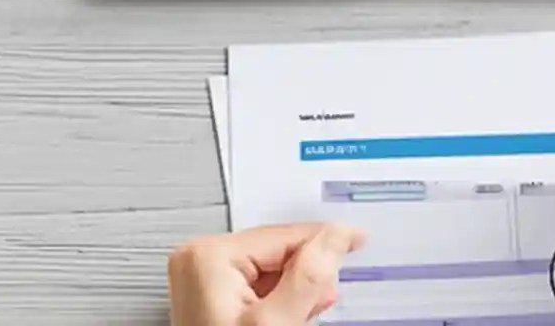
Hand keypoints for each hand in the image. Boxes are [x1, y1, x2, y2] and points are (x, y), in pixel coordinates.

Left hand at [168, 223, 363, 325]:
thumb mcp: (274, 325)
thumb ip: (308, 277)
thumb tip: (335, 237)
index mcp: (210, 256)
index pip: (286, 236)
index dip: (326, 242)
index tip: (356, 241)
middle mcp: (199, 261)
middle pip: (277, 250)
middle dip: (308, 271)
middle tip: (325, 297)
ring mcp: (202, 279)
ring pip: (270, 268)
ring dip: (297, 287)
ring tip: (304, 314)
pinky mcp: (209, 297)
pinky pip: (255, 284)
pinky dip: (278, 298)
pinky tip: (289, 316)